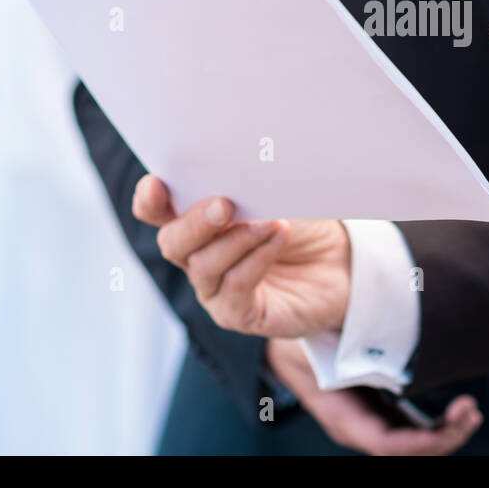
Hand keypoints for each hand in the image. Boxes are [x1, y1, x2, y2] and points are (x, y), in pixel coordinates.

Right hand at [132, 174, 350, 337]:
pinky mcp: (238, 314)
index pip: (155, 213)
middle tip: (224, 204)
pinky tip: (279, 237)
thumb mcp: (275, 196)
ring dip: (238, 238)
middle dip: (195, 222)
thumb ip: (247, 187)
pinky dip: (257, 258)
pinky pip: (235, 286)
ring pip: (204, 264)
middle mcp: (196, 258)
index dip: (149, 200)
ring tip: (272, 221)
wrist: (339, 263)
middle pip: (173, 242)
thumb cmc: (302, 224)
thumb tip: (237, 173)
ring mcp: (213, 289)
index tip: (157, 184)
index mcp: (195, 223)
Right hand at [264, 338, 481, 455]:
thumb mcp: (317, 344)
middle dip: (445, 437)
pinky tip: (461, 411)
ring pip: (415, 444)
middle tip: (470, 410)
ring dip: (447, 433)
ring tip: (471, 411)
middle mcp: (360, 428)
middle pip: (408, 450)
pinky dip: (440, 425)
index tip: (453, 421)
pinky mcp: (384, 411)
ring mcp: (373, 421)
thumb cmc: (302, 341)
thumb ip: (346, 348)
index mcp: (343, 417)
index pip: (388, 444)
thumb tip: (376, 338)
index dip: (424, 440)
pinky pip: (415, 429)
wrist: (289, 343)